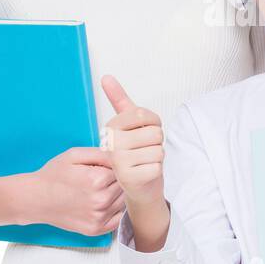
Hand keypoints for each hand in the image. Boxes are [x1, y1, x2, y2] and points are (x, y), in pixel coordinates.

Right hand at [2, 145, 124, 235]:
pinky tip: (99, 204)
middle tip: (97, 179)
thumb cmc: (53, 176)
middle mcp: (101, 201)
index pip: (121, 170)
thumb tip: (120, 154)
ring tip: (96, 191)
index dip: (111, 167)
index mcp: (97, 180)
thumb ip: (100, 153)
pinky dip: (113, 211)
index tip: (100, 168)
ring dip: (115, 196)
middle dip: (114, 181)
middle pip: (124, 186)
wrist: (35, 199)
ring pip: (122, 202)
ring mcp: (99, 218)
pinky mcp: (95, 229)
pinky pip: (117, 219)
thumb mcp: (74, 154)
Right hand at [99, 75, 164, 206]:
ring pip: (158, 150)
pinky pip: (158, 166)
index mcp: (110, 128)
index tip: (144, 131)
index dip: (153, 122)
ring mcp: (119, 162)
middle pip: (154, 133)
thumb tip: (106, 77)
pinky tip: (145, 173)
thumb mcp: (127, 124)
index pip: (142, 114)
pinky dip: (156, 170)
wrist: (136, 186)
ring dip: (157, 156)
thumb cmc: (135, 152)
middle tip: (144, 150)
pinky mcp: (130, 179)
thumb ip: (118, 99)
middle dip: (156, 142)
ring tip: (144, 161)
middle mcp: (111, 144)